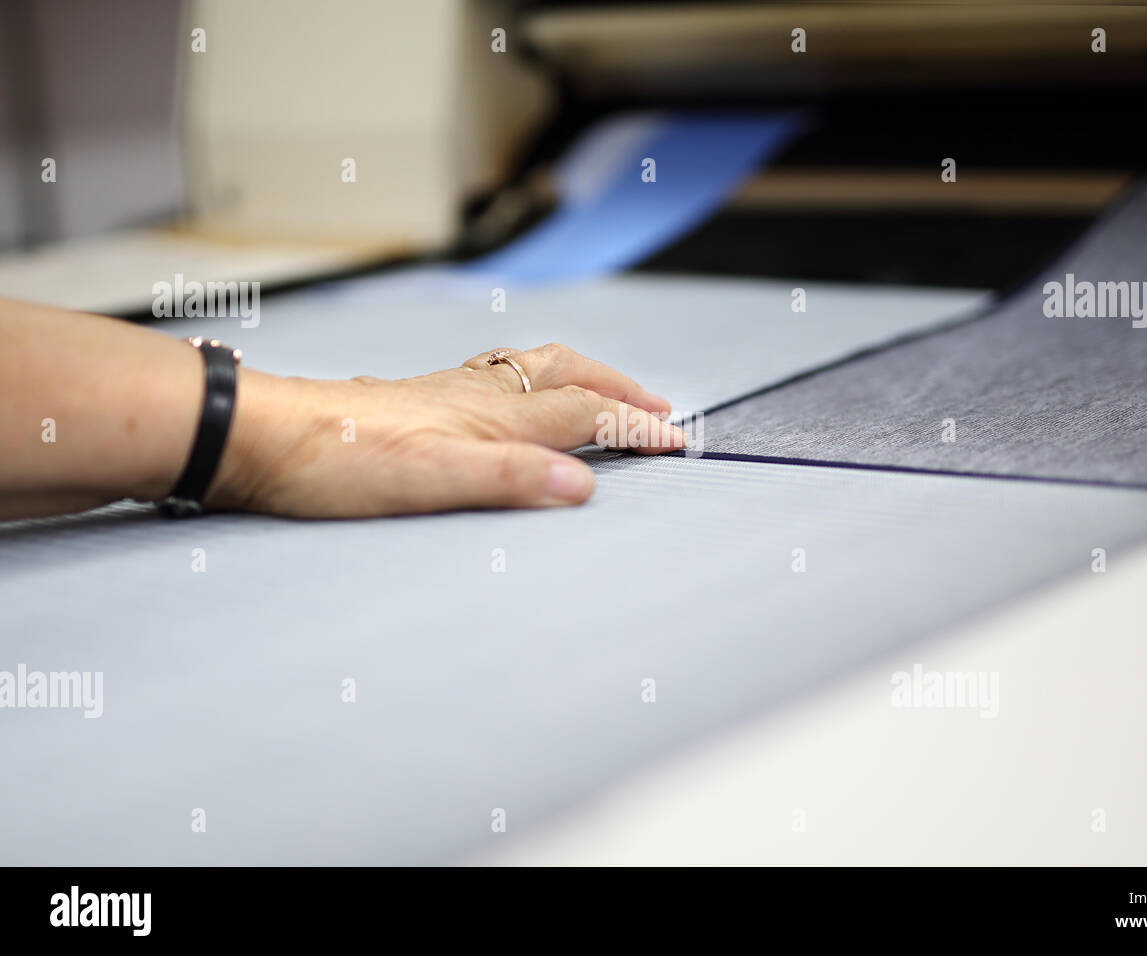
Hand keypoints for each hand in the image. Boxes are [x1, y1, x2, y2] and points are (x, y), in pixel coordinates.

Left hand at [209, 343, 685, 517]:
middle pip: (567, 375)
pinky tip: (516, 391)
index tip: (674, 440)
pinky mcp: (421, 396)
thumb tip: (584, 484)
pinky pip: (500, 372)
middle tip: (656, 406)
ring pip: (534, 367)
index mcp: (491, 415)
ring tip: (606, 388)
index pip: (584, 413)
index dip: (632, 426)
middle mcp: (477, 393)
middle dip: (619, 387)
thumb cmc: (338, 462)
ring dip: (582, 375)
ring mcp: (448, 390)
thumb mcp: (429, 483)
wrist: (264, 435)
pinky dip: (536, 376)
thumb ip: (509, 480)